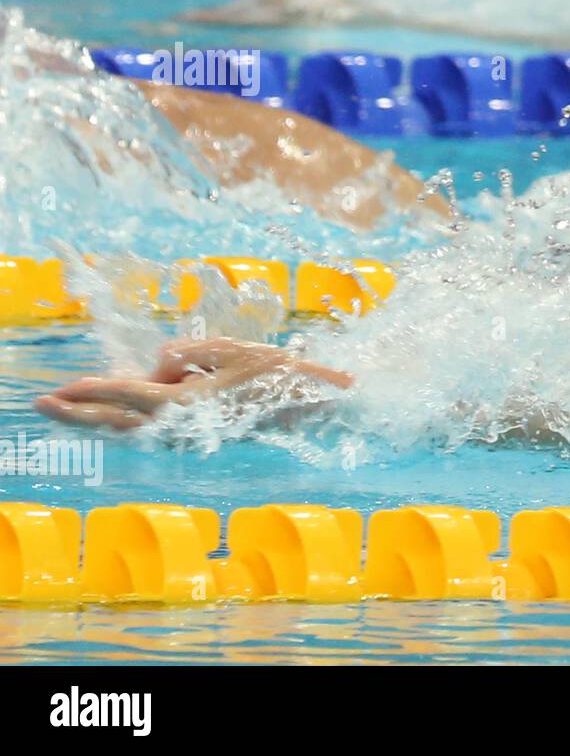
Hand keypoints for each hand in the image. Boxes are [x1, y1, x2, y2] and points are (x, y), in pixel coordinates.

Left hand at [34, 337, 353, 429]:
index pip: (130, 393)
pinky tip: (115, 413)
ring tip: (67, 408)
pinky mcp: (199, 432)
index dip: (95, 390)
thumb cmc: (278, 371)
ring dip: (98, 418)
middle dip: (80, 411)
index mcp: (191, 402)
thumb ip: (189, 354)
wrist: (314, 403)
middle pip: (120, 419)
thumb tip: (158, 363)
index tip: (63, 389)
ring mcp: (191, 432)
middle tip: (42, 404)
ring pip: (132, 428)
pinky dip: (128, 420)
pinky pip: (153, 427)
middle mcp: (185, 423)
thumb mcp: (233, 350)